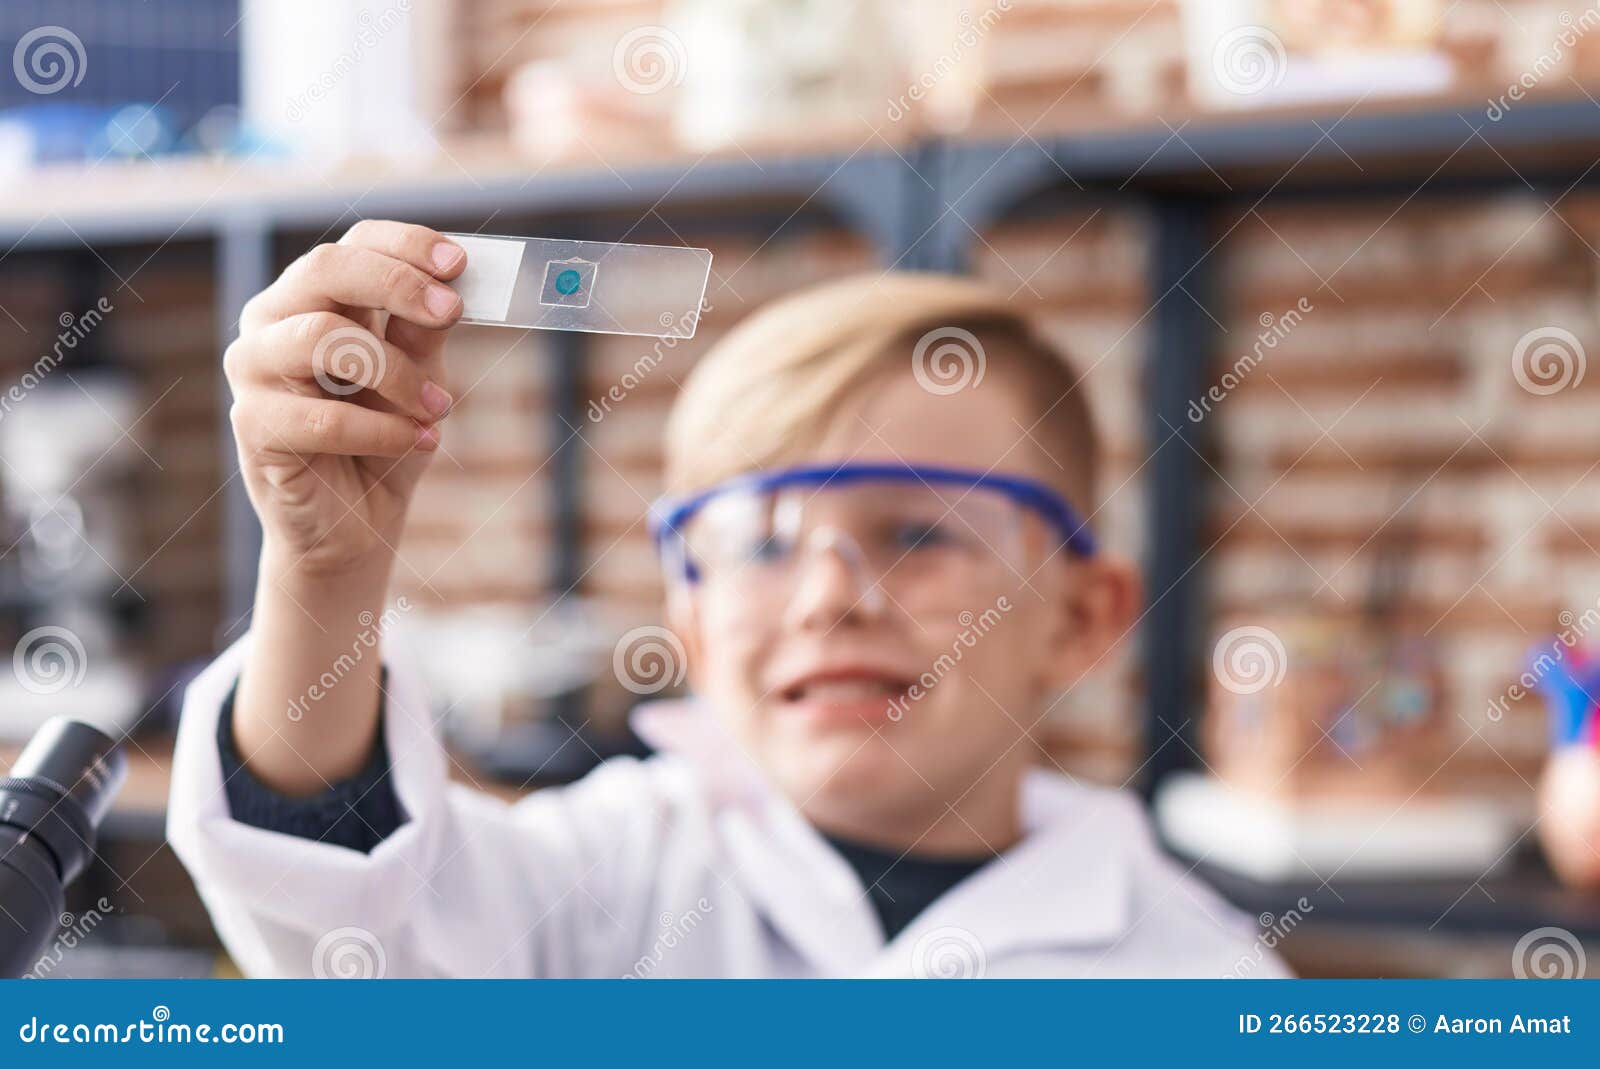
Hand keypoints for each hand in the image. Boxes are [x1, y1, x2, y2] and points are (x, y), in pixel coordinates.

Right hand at [224, 220, 464, 577]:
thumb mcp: (419, 378)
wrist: (354, 525)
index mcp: (313, 298)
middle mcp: (273, 323)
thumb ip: (424, 333)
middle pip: (325, 270)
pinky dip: (382, 430)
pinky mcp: (253, 426)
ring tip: (437, 407)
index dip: (406, 246)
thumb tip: (453, 286)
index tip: (460, 265)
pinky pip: (322, 418)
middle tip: (451, 311)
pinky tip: (418, 441)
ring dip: (395, 371)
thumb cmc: (385, 441)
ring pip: (320, 336)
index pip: (352, 244)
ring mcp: (254, 372)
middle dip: (397, 284)